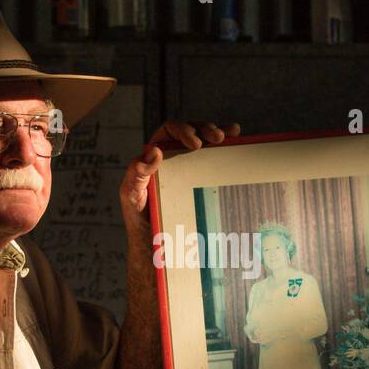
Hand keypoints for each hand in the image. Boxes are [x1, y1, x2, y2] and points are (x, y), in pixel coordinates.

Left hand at [119, 119, 240, 222]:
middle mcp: (174, 155)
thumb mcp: (131, 194)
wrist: (156, 240)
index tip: (195, 142)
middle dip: (205, 129)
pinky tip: (237, 136)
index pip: (170, 130)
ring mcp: (190, 166)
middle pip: (192, 130)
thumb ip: (137, 172)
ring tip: (228, 135)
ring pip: (205, 140)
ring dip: (218, 132)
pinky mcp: (203, 177)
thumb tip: (155, 151)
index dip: (183, 129)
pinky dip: (227, 144)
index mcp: (155, 155)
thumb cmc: (140, 217)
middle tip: (216, 137)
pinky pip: (215, 157)